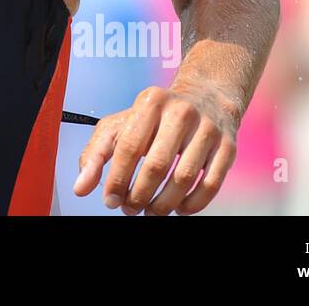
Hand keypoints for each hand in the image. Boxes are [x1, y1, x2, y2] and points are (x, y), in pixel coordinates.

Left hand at [72, 84, 238, 215]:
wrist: (206, 97)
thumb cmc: (154, 117)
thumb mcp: (121, 124)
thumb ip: (96, 154)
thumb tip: (80, 188)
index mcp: (150, 101)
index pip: (129, 147)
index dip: (117, 179)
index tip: (111, 200)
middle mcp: (181, 111)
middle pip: (157, 166)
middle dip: (139, 195)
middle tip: (130, 209)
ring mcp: (208, 129)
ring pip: (183, 179)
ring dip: (163, 204)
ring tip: (150, 211)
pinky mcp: (228, 147)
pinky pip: (210, 185)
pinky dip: (192, 205)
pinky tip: (178, 209)